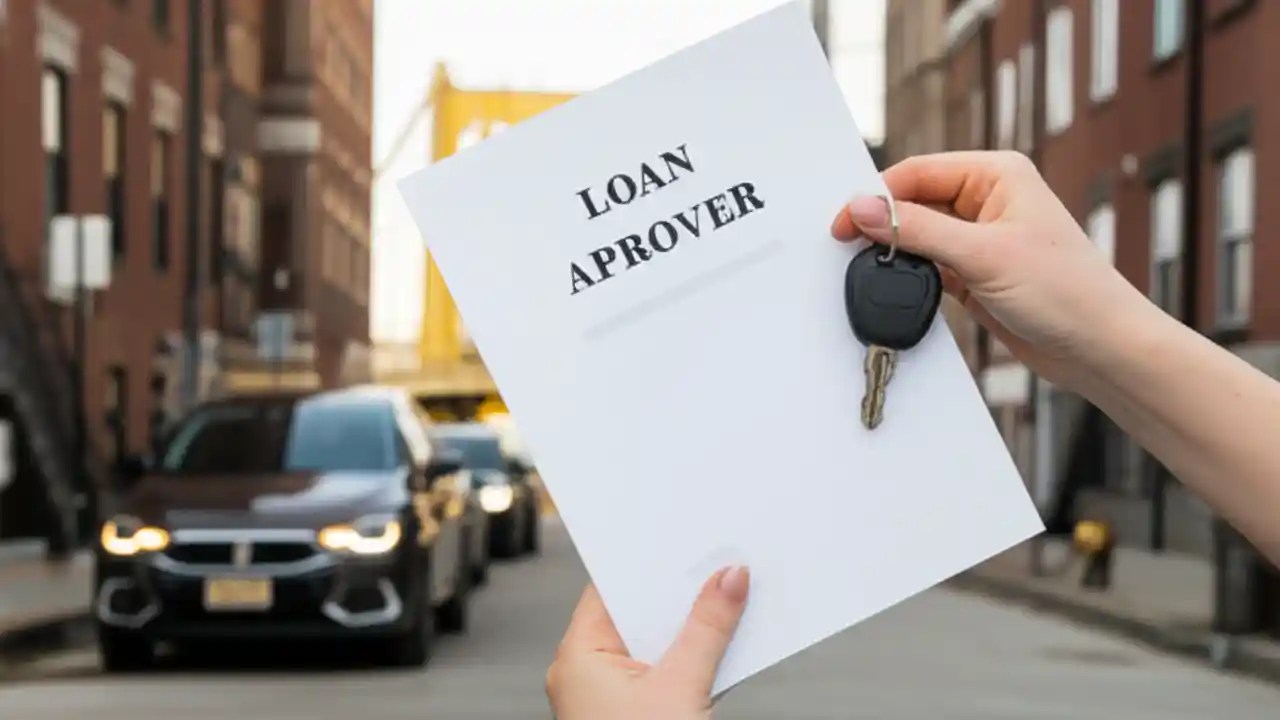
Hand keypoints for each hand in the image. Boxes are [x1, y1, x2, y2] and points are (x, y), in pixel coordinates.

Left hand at [547, 567, 749, 719]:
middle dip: (677, 594)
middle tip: (717, 562)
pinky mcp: (632, 716)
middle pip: (634, 614)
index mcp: (577, 657)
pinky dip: (689, 655)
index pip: (610, 589)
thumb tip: (729, 577)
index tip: (685, 540)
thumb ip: (708, 627)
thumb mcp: (683, 687)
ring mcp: (606, 698)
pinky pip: (661, 671)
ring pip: (652, 644)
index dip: (648, 563)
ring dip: (689, 625)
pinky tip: (723, 641)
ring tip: (728, 596)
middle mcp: (584, 673)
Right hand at [830, 151, 1153, 390]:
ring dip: (896, 251)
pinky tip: (898, 286)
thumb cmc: (1069, 292)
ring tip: (871, 269)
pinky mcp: (975, 274)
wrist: (1100, 348)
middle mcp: (988, 201)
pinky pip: (928, 266)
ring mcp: (981, 239)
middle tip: (848, 247)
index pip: (919, 172)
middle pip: (914, 201)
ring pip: (918, 235)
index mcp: (998, 174)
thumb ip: (918, 230)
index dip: (878, 195)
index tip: (845, 222)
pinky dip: (910, 275)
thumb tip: (864, 209)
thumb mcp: (984, 255)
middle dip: (884, 223)